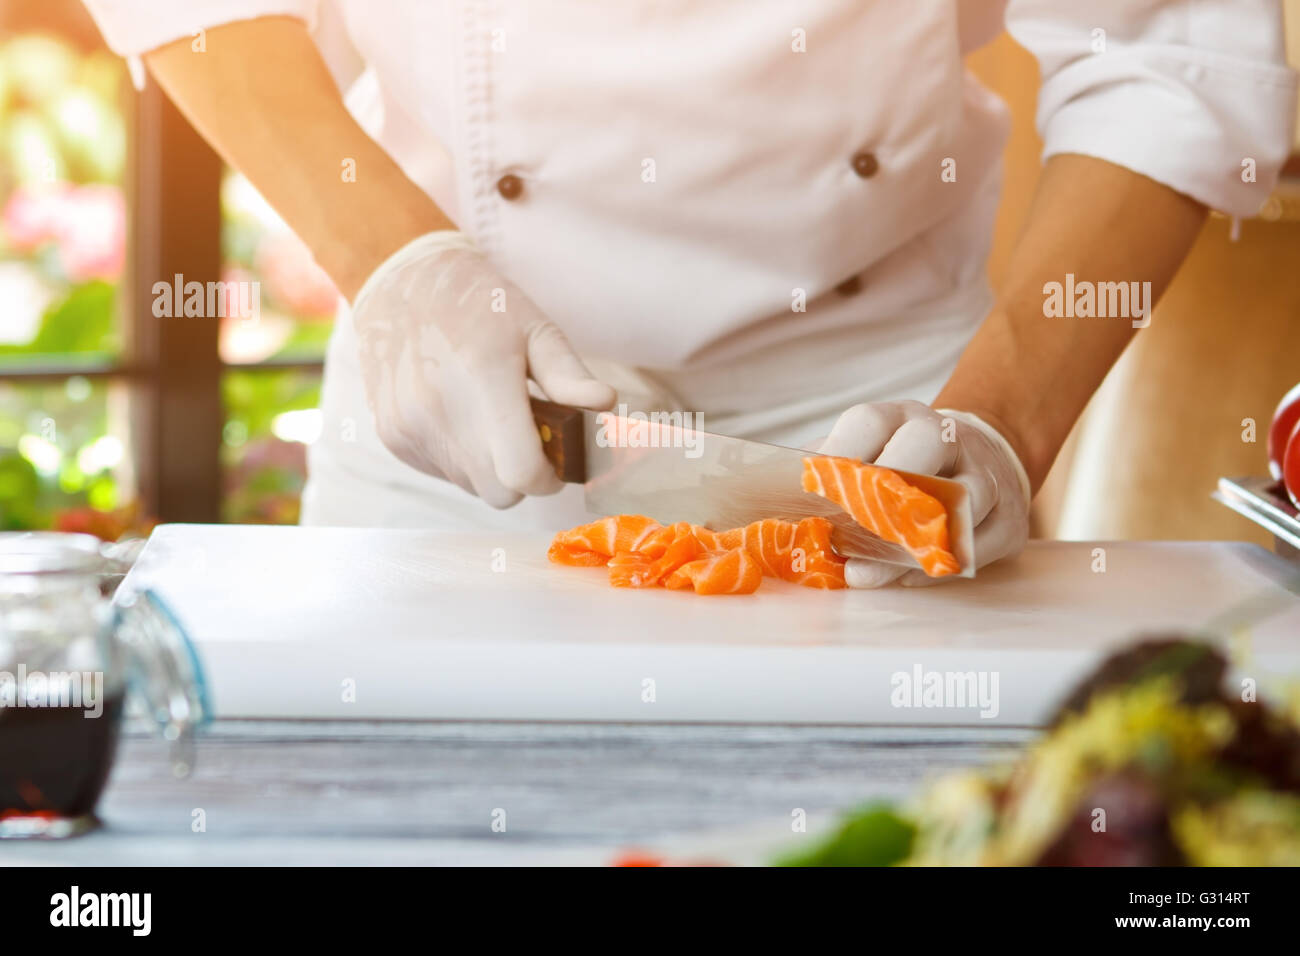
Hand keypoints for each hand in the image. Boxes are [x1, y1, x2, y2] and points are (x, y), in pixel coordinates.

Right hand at [351, 231, 615, 507]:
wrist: (399, 284)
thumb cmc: (479, 304)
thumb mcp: (534, 328)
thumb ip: (568, 374)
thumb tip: (606, 404)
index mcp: (483, 381)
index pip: (521, 474)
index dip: (548, 478)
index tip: (557, 463)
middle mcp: (440, 412)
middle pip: (499, 494)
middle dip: (521, 476)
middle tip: (527, 437)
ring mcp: (409, 429)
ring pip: (470, 485)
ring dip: (488, 465)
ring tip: (487, 416)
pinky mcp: (391, 437)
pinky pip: (441, 472)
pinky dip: (458, 456)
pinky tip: (457, 415)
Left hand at [813, 401, 1030, 586]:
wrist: (983, 461)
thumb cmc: (905, 467)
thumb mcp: (868, 456)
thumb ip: (830, 475)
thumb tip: (781, 507)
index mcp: (902, 418)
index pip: (871, 421)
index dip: (839, 453)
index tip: (812, 489)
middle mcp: (950, 437)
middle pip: (926, 444)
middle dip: (885, 486)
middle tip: (846, 528)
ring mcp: (987, 476)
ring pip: (960, 501)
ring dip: (907, 542)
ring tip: (863, 572)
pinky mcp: (1008, 521)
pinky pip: (976, 548)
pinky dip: (936, 568)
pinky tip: (902, 578)